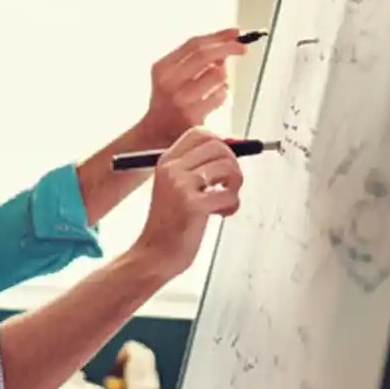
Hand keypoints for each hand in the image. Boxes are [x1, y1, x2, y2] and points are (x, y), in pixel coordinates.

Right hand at [133, 128, 242, 276]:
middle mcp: (171, 170)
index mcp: (165, 162)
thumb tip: (232, 146)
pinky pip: (229, 195)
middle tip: (228, 184)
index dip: (221, 144)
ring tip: (224, 200)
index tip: (224, 163)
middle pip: (218, 146)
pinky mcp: (192, 206)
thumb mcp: (174, 188)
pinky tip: (220, 214)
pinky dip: (232, 206)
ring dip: (235, 185)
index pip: (200, 133)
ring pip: (228, 167)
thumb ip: (195, 168)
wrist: (154, 255)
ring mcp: (180, 186)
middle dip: (233, 165)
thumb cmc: (169, 224)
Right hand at [141, 28, 246, 142]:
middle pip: (205, 55)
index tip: (234, 33)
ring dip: (223, 78)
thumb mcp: (172, 76)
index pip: (193, 44)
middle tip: (242, 48)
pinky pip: (220, 96)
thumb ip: (194, 60)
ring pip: (217, 75)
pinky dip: (221, 95)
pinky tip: (211, 101)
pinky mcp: (193, 116)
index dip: (218, 36)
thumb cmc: (168, 102)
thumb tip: (227, 43)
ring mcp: (180, 100)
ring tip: (214, 86)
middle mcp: (169, 82)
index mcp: (162, 68)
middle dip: (229, 47)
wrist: (155, 135)